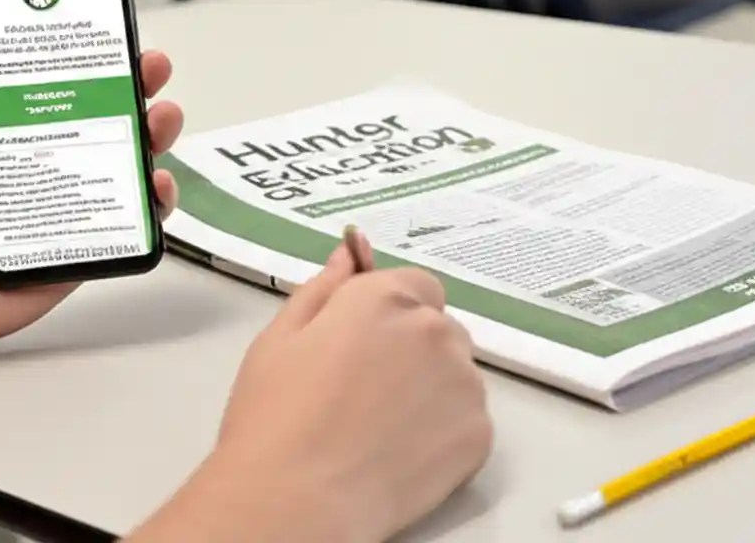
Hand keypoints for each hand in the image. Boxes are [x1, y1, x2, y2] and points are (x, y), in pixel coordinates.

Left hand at [0, 0, 183, 351]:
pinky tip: (155, 185)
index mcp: (22, 124)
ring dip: (160, 136)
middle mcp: (55, 156)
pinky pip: (137, 219)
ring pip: (135, 160)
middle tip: (153, 72)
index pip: (73, 80)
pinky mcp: (89, 239)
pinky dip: (157, 201)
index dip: (105, 55)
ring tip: (161, 124)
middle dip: (145, 88)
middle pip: (116, 113)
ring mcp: (76, 197)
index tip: (122, 32)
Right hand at [140, 240, 492, 541]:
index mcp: (385, 298)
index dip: (390, 313)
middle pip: (438, 328)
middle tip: (365, 391)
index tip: (362, 345)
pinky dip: (445, 431)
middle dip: (413, 349)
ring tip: (381, 426)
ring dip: (432, 388)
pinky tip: (401, 452)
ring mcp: (464, 383)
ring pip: (457, 373)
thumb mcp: (280, 338)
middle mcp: (434, 330)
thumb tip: (349, 255)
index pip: (415, 286)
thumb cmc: (275, 418)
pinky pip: (468, 419)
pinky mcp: (479, 433)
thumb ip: (323, 288)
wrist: (297, 500)